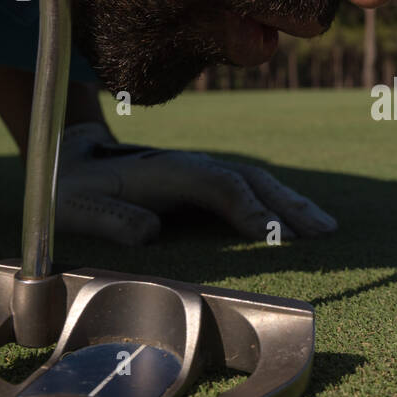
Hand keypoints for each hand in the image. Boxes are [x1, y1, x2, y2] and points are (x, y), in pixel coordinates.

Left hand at [53, 123, 337, 245]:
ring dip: (294, 203)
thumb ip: (110, 218)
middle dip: (289, 206)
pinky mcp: (207, 182)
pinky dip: (282, 203)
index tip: (276, 237)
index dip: (249, 209)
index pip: (219, 186)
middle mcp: (193, 165)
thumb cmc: (72, 191)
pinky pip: (253, 190)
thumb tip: (148, 233)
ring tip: (328, 228)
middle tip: (324, 233)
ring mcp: (203, 171)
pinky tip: (303, 220)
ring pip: (259, 183)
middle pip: (251, 180)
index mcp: (165, 171)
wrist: (69, 159)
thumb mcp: (77, 206)